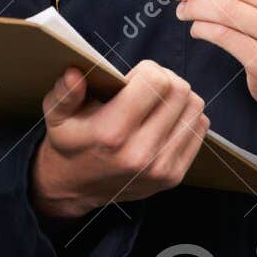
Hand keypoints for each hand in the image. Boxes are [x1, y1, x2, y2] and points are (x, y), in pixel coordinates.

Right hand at [29, 61, 208, 219]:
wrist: (76, 187)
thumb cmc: (70, 142)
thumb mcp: (57, 114)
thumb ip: (65, 92)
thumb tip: (75, 74)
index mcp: (111, 133)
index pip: (157, 82)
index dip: (148, 69)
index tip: (133, 76)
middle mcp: (140, 153)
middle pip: (180, 91)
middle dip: (165, 78)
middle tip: (147, 85)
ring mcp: (160, 167)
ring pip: (195, 108)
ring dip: (179, 97)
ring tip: (157, 101)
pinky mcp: (174, 176)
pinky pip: (199, 129)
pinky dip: (187, 117)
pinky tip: (165, 119)